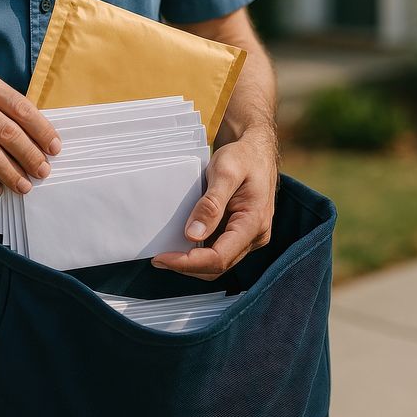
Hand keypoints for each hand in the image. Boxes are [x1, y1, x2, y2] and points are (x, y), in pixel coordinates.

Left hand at [151, 128, 277, 279]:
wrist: (257, 150)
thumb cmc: (243, 157)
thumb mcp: (225, 172)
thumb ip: (211, 204)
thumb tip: (193, 235)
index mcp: (254, 223)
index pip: (219, 258)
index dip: (189, 263)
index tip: (162, 258)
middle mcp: (254, 236)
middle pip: (218, 266)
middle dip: (187, 266)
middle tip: (159, 259)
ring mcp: (248, 236)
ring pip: (218, 262)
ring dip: (192, 262)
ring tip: (166, 252)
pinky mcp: (240, 233)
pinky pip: (218, 250)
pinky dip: (199, 251)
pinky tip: (181, 242)